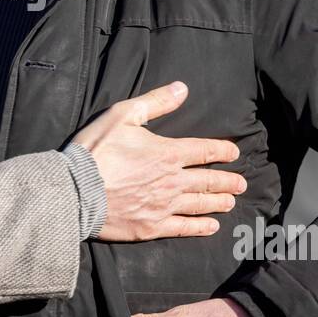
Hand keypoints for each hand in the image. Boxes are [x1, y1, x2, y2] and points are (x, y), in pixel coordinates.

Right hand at [72, 81, 246, 241]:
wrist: (75, 190)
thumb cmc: (96, 150)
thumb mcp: (123, 115)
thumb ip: (156, 102)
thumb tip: (182, 88)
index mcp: (167, 153)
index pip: (204, 151)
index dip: (223, 152)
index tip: (234, 154)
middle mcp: (172, 181)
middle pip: (208, 181)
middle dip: (228, 181)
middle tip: (241, 183)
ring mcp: (164, 206)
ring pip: (200, 205)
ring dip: (219, 202)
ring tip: (231, 202)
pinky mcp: (152, 227)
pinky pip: (184, 228)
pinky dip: (201, 227)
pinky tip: (211, 226)